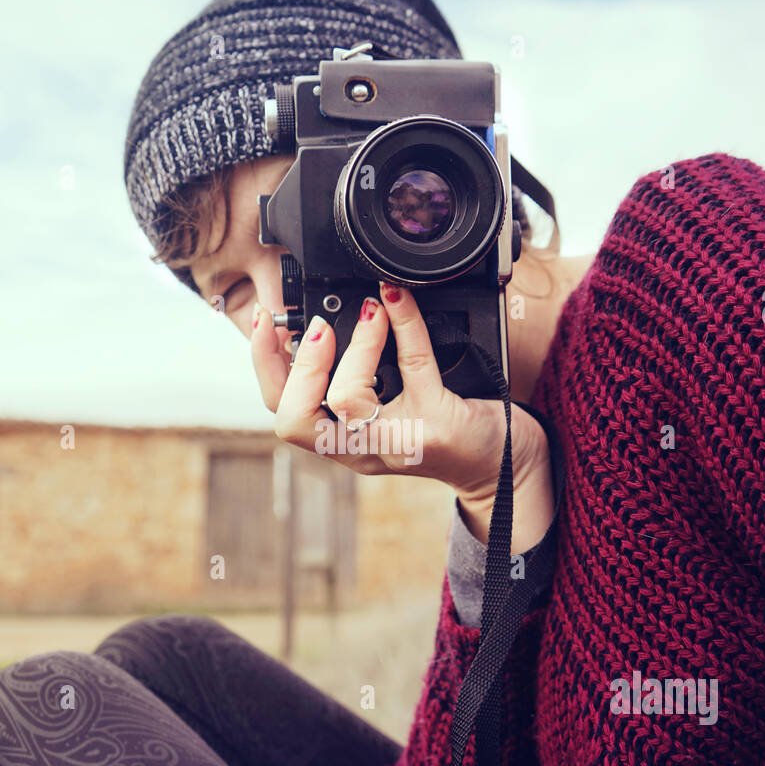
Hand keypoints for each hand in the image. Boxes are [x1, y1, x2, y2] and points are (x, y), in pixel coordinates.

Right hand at [251, 282, 550, 543]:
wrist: (499, 466)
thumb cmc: (442, 428)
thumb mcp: (387, 405)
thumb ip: (352, 376)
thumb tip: (319, 320)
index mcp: (342, 441)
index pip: (283, 414)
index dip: (265, 367)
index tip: (268, 323)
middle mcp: (362, 450)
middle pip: (295, 422)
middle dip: (296, 367)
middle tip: (316, 330)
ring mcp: (397, 442)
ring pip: (347, 401)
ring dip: (354, 345)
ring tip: (369, 313)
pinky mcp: (436, 425)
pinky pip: (414, 366)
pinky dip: (406, 323)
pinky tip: (399, 299)